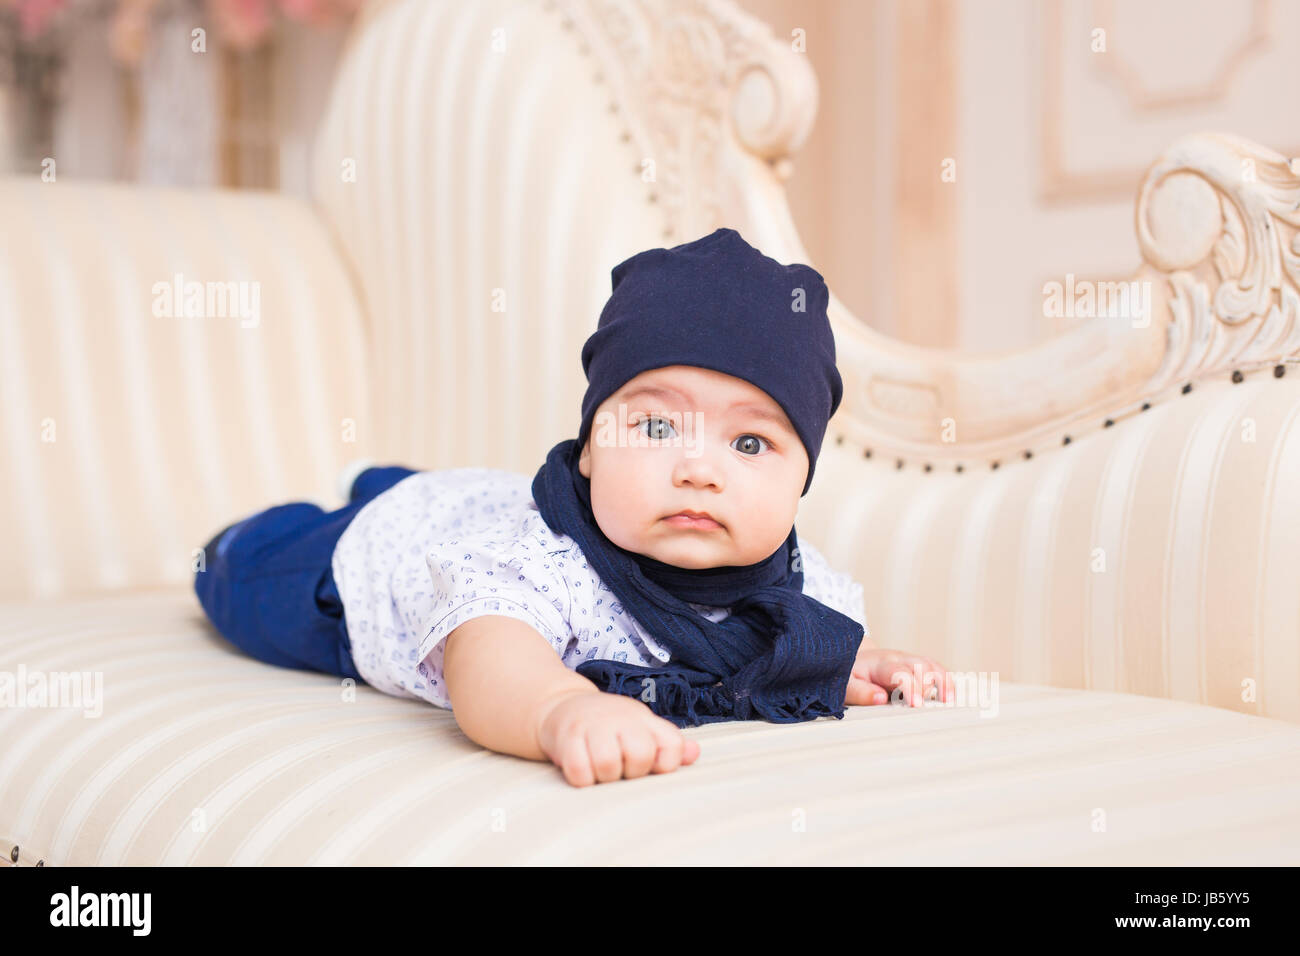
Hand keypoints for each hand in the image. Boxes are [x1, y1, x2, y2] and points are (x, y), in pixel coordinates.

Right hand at [535, 689, 700, 786]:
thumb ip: (668, 745)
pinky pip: (579, 772)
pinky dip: (581, 778)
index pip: (672, 744)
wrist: (561, 705)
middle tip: (621, 766)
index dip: (665, 764)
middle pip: (640, 755)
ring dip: (604, 776)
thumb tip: (694, 752)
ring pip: (608, 765)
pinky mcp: (567, 737)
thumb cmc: (609, 726)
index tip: (651, 765)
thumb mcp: (641, 729)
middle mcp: (621, 717)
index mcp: (644, 719)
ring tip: (600, 768)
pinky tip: (582, 768)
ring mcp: (593, 725)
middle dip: (632, 771)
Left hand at [845, 647, 953, 707]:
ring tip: (949, 701)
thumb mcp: (845, 684)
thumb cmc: (848, 675)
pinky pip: (934, 668)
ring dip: (942, 681)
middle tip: (925, 707)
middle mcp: (896, 658)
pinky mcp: (914, 663)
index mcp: (879, 664)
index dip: (910, 687)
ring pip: (930, 664)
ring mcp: (907, 659)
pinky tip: (950, 696)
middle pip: (920, 666)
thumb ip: (860, 692)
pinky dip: (945, 680)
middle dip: (926, 686)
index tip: (917, 704)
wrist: (849, 657)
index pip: (899, 673)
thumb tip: (880, 699)